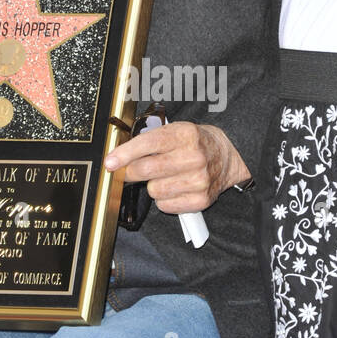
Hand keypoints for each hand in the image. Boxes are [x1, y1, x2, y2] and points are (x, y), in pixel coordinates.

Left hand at [104, 122, 247, 213]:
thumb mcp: (176, 131)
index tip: (110, 163)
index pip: (148, 144)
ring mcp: (199, 180)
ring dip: (153, 186)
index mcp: (184, 135)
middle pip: (146, 170)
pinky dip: (164, 199)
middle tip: (132, 170)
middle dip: (132, 172)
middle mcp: (193, 157)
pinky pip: (165, 205)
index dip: (125, 154)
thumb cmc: (194, 143)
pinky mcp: (201, 200)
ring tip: (165, 177)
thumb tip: (118, 158)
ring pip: (154, 190)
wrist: (226, 156)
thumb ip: (149, 141)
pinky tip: (174, 189)